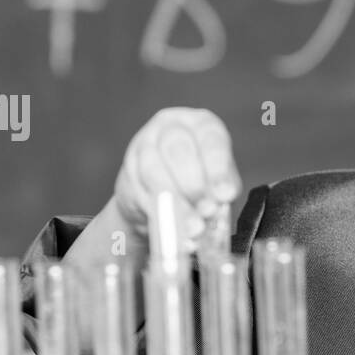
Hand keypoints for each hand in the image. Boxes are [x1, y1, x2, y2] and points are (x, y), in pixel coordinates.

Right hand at [112, 108, 243, 239]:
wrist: (159, 196)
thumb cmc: (199, 183)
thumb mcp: (217, 183)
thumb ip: (220, 191)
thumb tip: (219, 203)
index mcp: (201, 124)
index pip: (210, 139)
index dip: (218, 169)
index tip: (225, 195)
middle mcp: (171, 127)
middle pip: (178, 150)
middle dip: (194, 185)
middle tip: (206, 211)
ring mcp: (144, 144)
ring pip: (155, 171)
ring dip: (175, 203)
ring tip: (193, 228)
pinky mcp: (129, 168)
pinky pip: (140, 191)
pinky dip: (158, 213)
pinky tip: (173, 230)